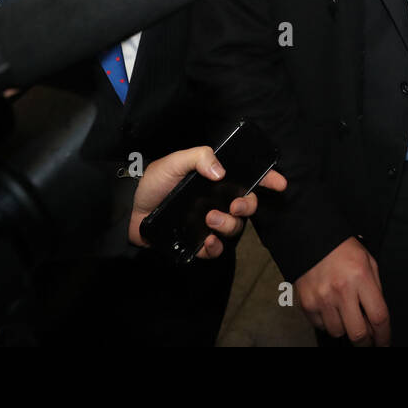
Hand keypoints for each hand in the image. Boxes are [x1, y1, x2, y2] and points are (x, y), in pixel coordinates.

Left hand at [129, 146, 286, 258]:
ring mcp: (207, 222)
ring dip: (228, 226)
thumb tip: (221, 172)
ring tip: (209, 221)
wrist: (127, 210)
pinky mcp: (196, 241)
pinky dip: (215, 248)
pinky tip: (207, 242)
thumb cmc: (152, 182)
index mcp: (214, 180)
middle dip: (248, 206)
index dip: (267, 180)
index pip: (246, 178)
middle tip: (234, 206)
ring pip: (234, 228)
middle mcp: (215, 201)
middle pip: (247, 206)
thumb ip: (199, 158)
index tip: (280, 183)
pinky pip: (215, 249)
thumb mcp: (175, 161)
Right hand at [294, 237, 390, 345]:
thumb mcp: (368, 262)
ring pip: (338, 332)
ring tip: (345, 314)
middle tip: (368, 340)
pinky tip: (330, 307)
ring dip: (345, 328)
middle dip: (366, 342)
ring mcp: (322, 298)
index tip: (384, 342)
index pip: (378, 317)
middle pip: (358, 333)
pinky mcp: (307, 304)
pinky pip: (321, 326)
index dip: (384, 335)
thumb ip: (375, 290)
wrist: (311, 238)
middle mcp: (341, 290)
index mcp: (361, 277)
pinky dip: (327, 322)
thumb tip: (377, 320)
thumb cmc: (342, 249)